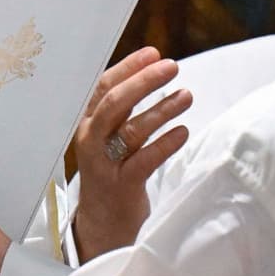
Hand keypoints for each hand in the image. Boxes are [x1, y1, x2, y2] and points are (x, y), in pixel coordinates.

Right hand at [70, 47, 191, 261]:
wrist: (102, 223)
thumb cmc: (111, 174)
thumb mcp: (109, 139)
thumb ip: (122, 112)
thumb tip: (147, 75)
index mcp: (88, 124)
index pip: (103, 87)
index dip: (128, 68)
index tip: (153, 53)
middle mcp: (91, 141)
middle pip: (115, 104)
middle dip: (143, 82)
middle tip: (171, 67)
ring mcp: (105, 164)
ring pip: (131, 130)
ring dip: (162, 109)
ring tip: (186, 96)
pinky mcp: (121, 185)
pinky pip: (145, 160)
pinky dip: (165, 144)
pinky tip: (183, 132)